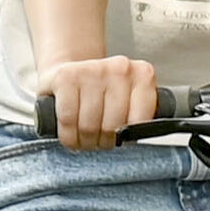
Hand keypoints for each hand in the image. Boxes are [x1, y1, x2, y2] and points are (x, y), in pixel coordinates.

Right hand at [44, 54, 159, 149]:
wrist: (68, 72)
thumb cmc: (100, 93)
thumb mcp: (128, 101)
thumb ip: (139, 116)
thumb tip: (132, 138)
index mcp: (143, 75)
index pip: (140, 121)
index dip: (126, 137)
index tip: (119, 138)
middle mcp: (120, 68)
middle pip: (113, 126)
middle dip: (104, 142)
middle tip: (98, 141)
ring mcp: (93, 70)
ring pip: (89, 126)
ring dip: (84, 141)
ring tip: (84, 138)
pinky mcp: (66, 76)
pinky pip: (68, 119)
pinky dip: (67, 134)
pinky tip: (69, 132)